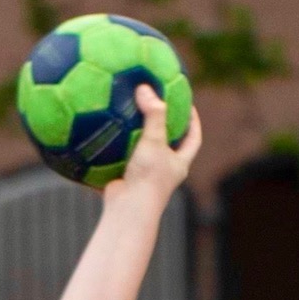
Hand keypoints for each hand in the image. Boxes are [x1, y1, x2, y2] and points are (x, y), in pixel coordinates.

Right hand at [108, 84, 202, 211]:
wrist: (127, 211)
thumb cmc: (147, 178)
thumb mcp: (153, 141)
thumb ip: (152, 114)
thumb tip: (145, 88)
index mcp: (179, 164)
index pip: (194, 138)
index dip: (193, 122)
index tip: (188, 104)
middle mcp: (165, 173)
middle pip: (171, 146)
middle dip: (167, 129)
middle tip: (157, 107)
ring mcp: (146, 179)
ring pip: (145, 155)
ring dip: (139, 139)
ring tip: (129, 118)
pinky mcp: (127, 183)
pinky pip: (122, 162)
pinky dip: (115, 151)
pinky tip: (104, 137)